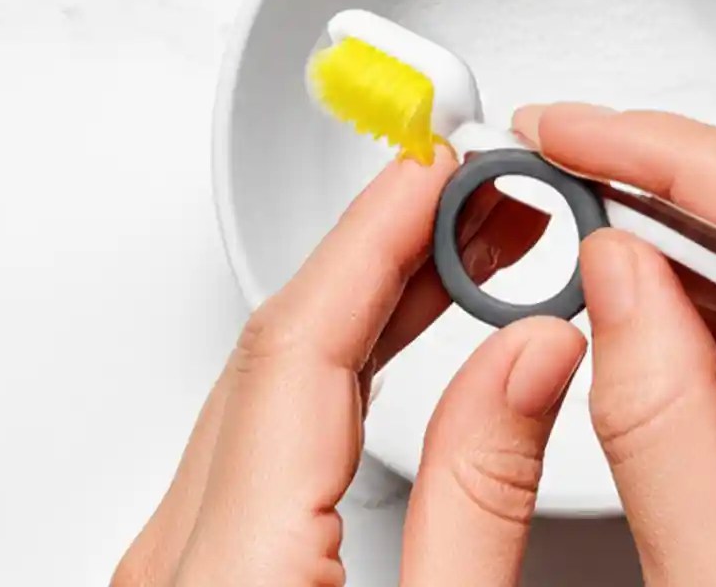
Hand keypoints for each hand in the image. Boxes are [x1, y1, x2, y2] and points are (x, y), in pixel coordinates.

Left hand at [112, 146, 586, 585]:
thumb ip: (482, 499)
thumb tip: (532, 353)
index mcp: (234, 569)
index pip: (299, 346)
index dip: (376, 237)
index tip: (440, 169)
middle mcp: (183, 555)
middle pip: (279, 346)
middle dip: (388, 248)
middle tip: (482, 194)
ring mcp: (183, 556)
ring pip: (270, 377)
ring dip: (371, 298)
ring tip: (467, 248)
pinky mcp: (206, 563)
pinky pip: (266, 421)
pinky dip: (343, 357)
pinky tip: (401, 330)